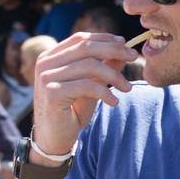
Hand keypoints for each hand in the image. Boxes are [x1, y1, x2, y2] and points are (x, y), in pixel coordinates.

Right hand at [32, 31, 138, 155]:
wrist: (54, 139)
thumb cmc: (71, 112)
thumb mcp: (90, 87)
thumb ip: (103, 69)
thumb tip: (123, 52)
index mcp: (51, 57)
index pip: (80, 39)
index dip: (104, 39)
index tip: (125, 44)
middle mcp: (46, 63)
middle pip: (86, 48)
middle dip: (114, 50)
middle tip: (134, 57)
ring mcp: (47, 76)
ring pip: (89, 66)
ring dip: (114, 75)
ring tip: (127, 88)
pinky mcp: (53, 92)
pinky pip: (87, 85)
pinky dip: (105, 92)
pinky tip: (114, 102)